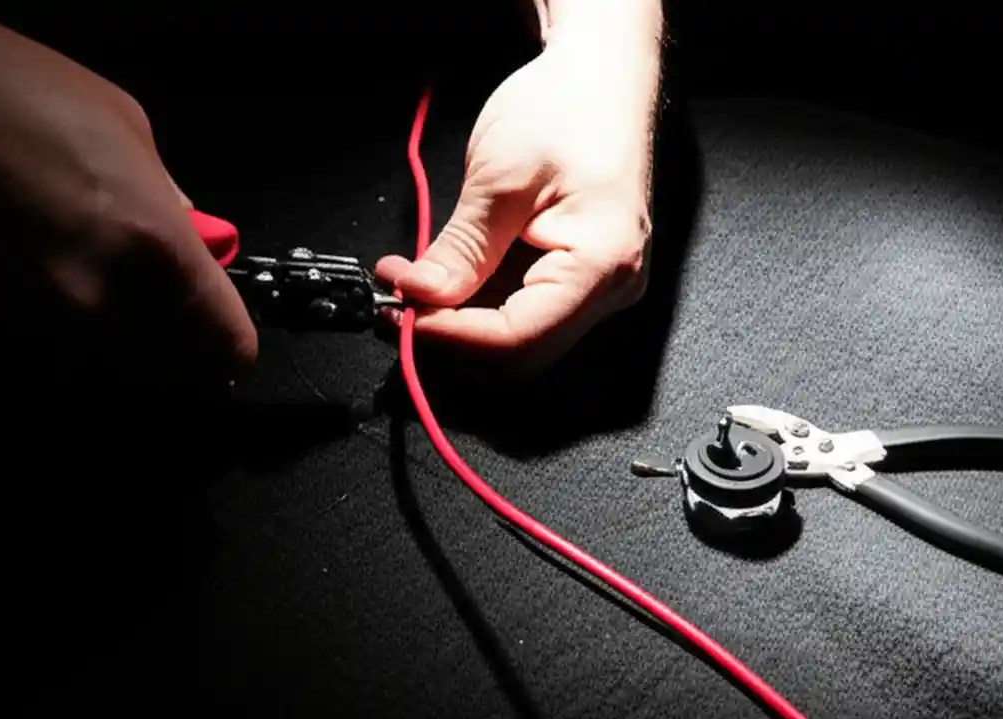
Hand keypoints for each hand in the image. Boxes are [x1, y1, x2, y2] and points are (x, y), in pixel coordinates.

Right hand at [0, 1, 255, 386]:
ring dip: (113, 342)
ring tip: (99, 286)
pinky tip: (46, 284)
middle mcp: (101, 301)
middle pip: (168, 371)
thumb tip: (197, 245)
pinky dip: (55, 332)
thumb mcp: (133, 137)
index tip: (226, 340)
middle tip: (163, 310)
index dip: (230, 344)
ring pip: (104, 368)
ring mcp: (38, 320)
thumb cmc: (25, 95)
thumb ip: (173, 207)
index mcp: (157, 251)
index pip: (224, 346)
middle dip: (174, 345)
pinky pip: (43, 349)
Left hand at [376, 30, 658, 375]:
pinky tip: (442, 286)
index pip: (516, 340)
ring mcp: (598, 290)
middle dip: (449, 342)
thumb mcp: (500, 176)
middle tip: (392, 308)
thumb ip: (461, 249)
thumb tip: (419, 298)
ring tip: (409, 291)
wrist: (603, 77)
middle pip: (519, 357)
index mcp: (601, 265)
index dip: (448, 338)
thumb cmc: (567, 108)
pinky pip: (524, 317)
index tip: (396, 313)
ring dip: (458, 330)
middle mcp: (610, 289)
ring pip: (519, 345)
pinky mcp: (578, 281)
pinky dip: (475, 312)